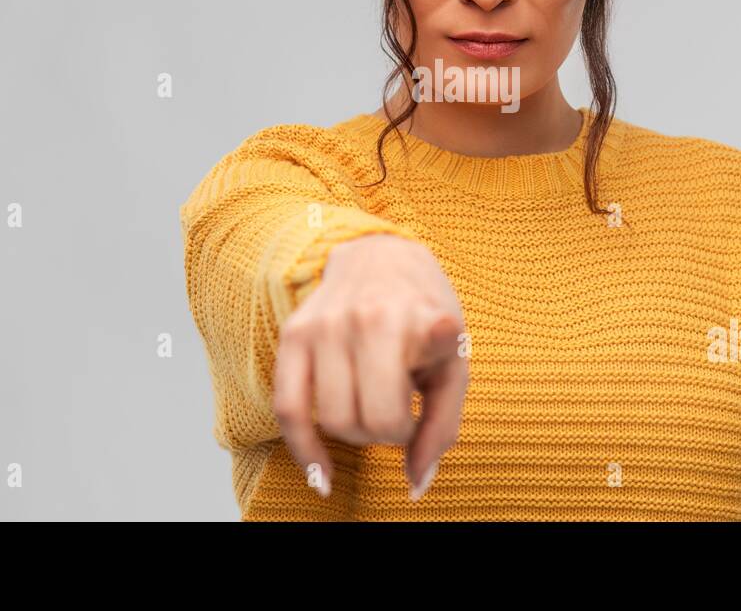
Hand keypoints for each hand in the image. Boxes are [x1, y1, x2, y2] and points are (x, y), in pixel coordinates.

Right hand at [271, 233, 468, 500]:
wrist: (382, 254)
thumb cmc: (427, 316)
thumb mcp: (454, 363)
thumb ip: (442, 426)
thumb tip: (416, 486)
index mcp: (414, 322)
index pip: (400, 410)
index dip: (414, 428)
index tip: (418, 415)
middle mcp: (365, 319)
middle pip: (368, 423)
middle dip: (387, 435)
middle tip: (400, 413)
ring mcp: (324, 324)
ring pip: (331, 420)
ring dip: (356, 433)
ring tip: (372, 410)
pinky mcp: (293, 333)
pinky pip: (286, 408)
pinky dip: (304, 450)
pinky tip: (322, 476)